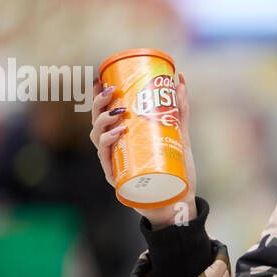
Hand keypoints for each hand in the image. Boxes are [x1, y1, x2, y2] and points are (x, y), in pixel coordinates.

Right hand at [89, 71, 197, 227]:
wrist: (180, 198)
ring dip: (104, 122)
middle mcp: (114, 149)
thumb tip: (179, 79)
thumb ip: (179, 109)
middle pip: (96, 123)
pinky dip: (110, 143)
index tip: (101, 77)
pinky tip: (119, 133)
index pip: (104, 113)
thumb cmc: (176, 168)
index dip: (98, 95)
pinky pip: (107, 159)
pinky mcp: (118, 179)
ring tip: (119, 113)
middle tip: (112, 92)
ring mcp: (114, 164)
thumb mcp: (180, 135)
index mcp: (122, 137)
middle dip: (100, 104)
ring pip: (98, 138)